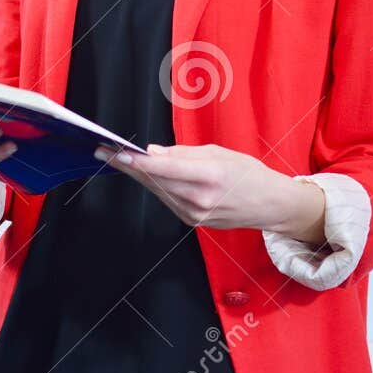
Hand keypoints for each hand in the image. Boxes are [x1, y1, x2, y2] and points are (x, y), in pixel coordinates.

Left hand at [96, 143, 325, 242]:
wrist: (269, 205)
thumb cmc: (249, 173)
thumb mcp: (220, 153)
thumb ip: (184, 154)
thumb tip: (153, 153)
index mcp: (210, 176)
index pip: (166, 168)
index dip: (138, 161)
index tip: (116, 152)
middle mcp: (199, 199)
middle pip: (155, 181)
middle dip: (128, 165)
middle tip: (103, 151)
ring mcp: (194, 214)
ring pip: (157, 190)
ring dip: (138, 174)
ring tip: (118, 158)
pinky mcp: (191, 221)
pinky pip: (167, 199)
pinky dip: (155, 185)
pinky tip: (144, 173)